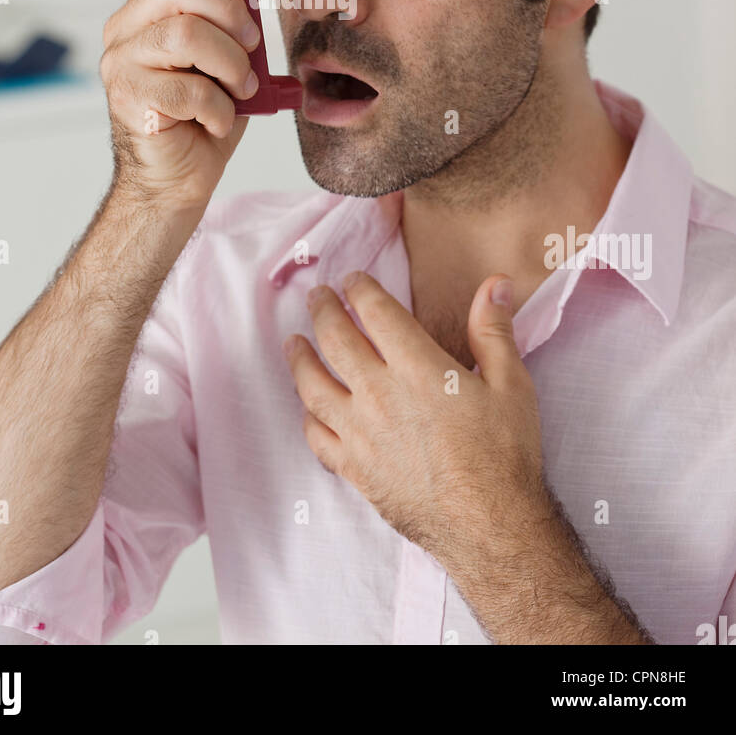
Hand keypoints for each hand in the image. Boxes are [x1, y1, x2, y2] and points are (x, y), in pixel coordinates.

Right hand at [100, 0, 260, 209]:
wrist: (176, 180)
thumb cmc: (203, 115)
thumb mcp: (226, 56)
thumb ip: (230, 19)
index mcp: (149, 8)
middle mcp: (126, 27)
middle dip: (230, 10)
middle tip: (252, 46)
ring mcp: (121, 62)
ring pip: (186, 36)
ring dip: (230, 65)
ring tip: (240, 90)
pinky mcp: (128, 99)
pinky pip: (188, 89)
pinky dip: (220, 108)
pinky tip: (217, 121)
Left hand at [283, 271, 545, 566]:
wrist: (490, 525)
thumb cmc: (503, 454)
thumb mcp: (511, 384)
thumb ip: (493, 330)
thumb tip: (494, 285)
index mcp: (417, 366)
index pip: (375, 311)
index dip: (359, 289)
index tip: (352, 279)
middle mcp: (379, 394)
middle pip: (335, 339)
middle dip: (322, 310)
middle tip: (317, 296)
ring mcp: (360, 433)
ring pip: (313, 385)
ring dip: (299, 357)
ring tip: (293, 342)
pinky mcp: (354, 468)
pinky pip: (316, 436)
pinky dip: (307, 416)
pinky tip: (308, 406)